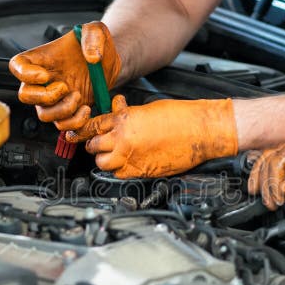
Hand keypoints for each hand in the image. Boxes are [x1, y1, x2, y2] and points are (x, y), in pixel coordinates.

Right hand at [9, 21, 120, 130]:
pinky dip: (74, 122)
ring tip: (79, 96)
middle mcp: (42, 80)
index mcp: (42, 59)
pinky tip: (86, 109)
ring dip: (62, 110)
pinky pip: (62, 125)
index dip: (25, 74)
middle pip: (25, 96)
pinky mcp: (68, 111)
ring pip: (44, 115)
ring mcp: (54, 98)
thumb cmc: (96, 45)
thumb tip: (92, 56)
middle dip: (45, 96)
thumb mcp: (97, 30)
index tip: (45, 74)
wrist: (109, 63)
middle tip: (65, 88)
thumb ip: (93, 36)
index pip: (17, 66)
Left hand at [66, 95, 237, 178]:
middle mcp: (123, 139)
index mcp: (124, 119)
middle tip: (101, 143)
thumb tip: (116, 112)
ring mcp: (131, 157)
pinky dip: (119, 171)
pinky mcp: (142, 171)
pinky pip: (119, 175)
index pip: (92, 125)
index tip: (85, 132)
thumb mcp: (147, 109)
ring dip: (105, 159)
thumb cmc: (180, 117)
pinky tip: (126, 164)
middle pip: (92, 145)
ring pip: (101, 163)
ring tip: (113, 155)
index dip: (87, 129)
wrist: (200, 131)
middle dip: (95, 144)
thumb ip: (127, 114)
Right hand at [248, 135, 284, 208]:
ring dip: (261, 179)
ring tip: (258, 195)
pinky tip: (261, 186)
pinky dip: (266, 178)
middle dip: (265, 182)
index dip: (274, 180)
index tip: (277, 197)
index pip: (278, 160)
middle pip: (268, 160)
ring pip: (268, 163)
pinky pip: (275, 169)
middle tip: (268, 201)